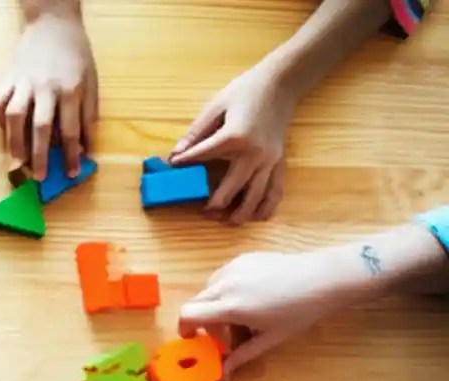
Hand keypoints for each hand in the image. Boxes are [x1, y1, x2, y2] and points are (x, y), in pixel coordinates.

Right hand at [0, 8, 97, 181]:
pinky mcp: (8, 78)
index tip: (72, 173)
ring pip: (14, 117)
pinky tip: (5, 131)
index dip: (71, 154)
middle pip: (40, 127)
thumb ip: (89, 114)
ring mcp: (23, 83)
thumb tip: (85, 146)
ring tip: (16, 164)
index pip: (71, 129)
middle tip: (40, 177)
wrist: (53, 23)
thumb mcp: (92, 81)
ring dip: (14, 143)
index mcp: (71, 89)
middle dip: (39, 155)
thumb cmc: (76, 54)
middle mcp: (45, 88)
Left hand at [169, 63, 296, 224]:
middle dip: (218, 202)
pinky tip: (260, 217)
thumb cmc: (245, 92)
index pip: (204, 155)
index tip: (173, 167)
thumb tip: (177, 152)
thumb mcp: (215, 106)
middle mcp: (254, 153)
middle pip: (234, 185)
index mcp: (235, 137)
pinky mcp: (280, 161)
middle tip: (205, 212)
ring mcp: (270, 159)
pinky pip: (277, 188)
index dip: (186, 162)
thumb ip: (196, 132)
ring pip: (257, 193)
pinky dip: (268, 205)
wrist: (280, 84)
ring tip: (230, 222)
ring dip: (244, 211)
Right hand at [178, 248, 359, 375]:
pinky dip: (226, 290)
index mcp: (231, 306)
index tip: (194, 339)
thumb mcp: (272, 338)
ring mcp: (232, 267)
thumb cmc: (301, 311)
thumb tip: (225, 373)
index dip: (184, 329)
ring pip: (208, 289)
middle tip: (225, 333)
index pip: (188, 314)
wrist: (325, 277)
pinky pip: (222, 277)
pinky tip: (251, 296)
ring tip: (240, 314)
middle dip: (203, 321)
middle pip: (195, 303)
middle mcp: (225, 284)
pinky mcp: (242, 258)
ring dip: (214, 305)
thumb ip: (243, 354)